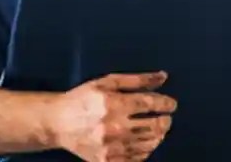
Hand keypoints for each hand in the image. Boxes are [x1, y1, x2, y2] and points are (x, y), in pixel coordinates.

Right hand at [50, 71, 176, 161]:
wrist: (58, 123)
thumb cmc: (83, 99)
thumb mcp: (106, 82)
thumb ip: (137, 80)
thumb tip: (163, 77)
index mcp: (113, 103)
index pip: (150, 104)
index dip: (166, 104)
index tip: (171, 105)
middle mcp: (114, 126)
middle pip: (154, 126)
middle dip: (165, 121)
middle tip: (166, 118)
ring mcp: (111, 147)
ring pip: (149, 144)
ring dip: (158, 136)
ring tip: (157, 129)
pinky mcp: (108, 161)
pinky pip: (137, 159)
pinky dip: (146, 151)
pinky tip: (144, 143)